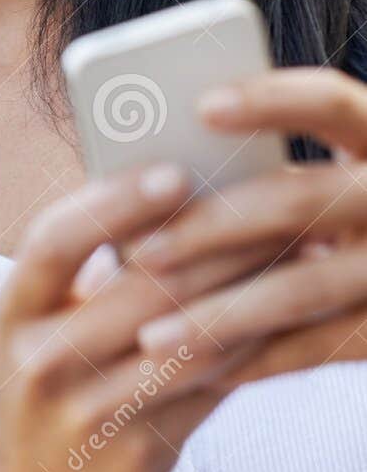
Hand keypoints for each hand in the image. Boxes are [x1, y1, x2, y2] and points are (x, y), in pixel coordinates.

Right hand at [0, 162, 263, 471]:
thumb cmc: (52, 373)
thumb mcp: (42, 315)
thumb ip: (94, 262)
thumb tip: (183, 191)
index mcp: (13, 306)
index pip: (56, 240)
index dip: (114, 203)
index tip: (175, 173)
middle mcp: (40, 357)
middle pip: (140, 288)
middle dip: (218, 241)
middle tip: (276, 204)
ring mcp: (86, 408)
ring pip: (187, 339)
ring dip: (252, 291)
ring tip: (299, 252)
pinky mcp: (136, 448)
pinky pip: (209, 385)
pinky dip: (256, 345)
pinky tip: (288, 315)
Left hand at [128, 66, 366, 387]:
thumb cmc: (331, 221)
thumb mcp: (324, 184)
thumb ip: (263, 174)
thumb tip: (146, 179)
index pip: (333, 103)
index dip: (273, 102)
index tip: (202, 106)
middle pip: (299, 201)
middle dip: (209, 228)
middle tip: (137, 252)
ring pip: (303, 287)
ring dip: (218, 313)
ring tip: (148, 337)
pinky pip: (320, 346)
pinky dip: (255, 358)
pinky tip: (197, 369)